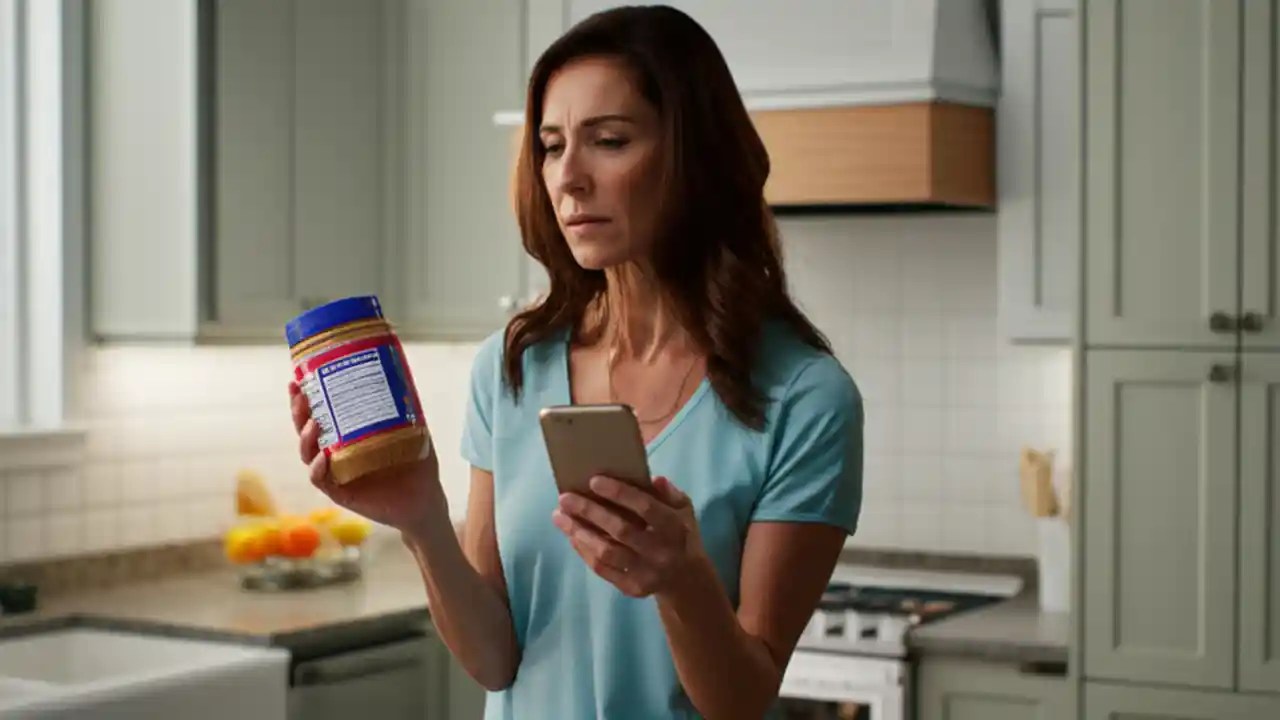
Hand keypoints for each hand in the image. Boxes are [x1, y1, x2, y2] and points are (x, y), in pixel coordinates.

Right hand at [289, 380, 443, 531]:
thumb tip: (400, 377)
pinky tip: (322, 458)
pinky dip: (318, 469)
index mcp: (348, 436)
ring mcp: (335, 473)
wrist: (425, 500)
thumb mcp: (412, 430)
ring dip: (306, 439)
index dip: (307, 399)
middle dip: (299, 413)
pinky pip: (321, 480)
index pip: (321, 414)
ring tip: (313, 425)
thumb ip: (405, 409)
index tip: (299, 380)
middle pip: (307, 431)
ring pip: (308, 454)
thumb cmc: (416, 464)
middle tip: (299, 395)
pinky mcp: (340, 493)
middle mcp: (336, 452)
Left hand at [552, 475, 701, 598]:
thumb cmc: (679, 534)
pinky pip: (602, 569)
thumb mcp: (683, 509)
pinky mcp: (632, 588)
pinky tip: (572, 535)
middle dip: (590, 512)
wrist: (685, 578)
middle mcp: (660, 552)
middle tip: (565, 498)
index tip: (593, 481)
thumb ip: (668, 493)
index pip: (646, 508)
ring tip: (560, 517)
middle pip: (621, 530)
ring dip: (580, 533)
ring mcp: (646, 573)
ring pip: (607, 553)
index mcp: (675, 528)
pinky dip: (584, 551)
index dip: (620, 494)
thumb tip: (652, 478)